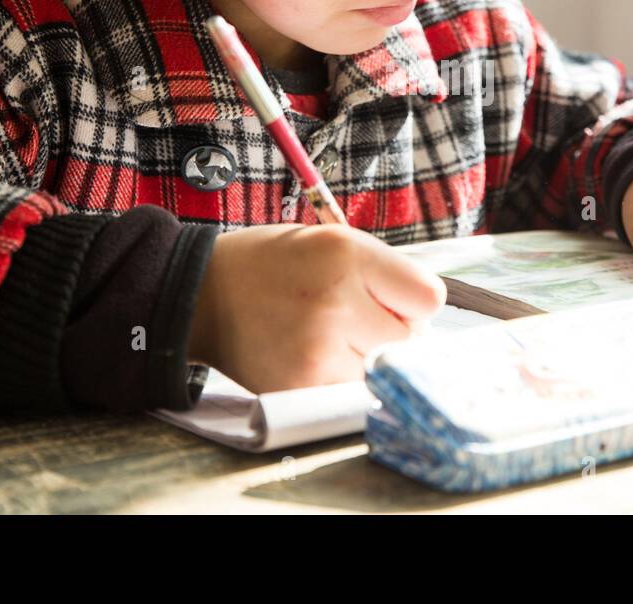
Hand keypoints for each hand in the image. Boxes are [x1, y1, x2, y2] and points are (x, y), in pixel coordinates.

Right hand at [187, 223, 445, 392]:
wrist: (204, 296)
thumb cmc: (275, 266)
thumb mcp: (331, 241)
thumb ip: (383, 273)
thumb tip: (428, 317)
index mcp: (346, 254)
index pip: (429, 298)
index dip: (413, 301)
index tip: (391, 299)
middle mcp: (336, 300)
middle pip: (411, 339)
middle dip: (392, 330)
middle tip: (355, 317)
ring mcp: (319, 349)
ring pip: (384, 369)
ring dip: (368, 358)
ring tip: (329, 335)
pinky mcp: (303, 386)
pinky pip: (354, 392)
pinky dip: (343, 379)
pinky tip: (315, 356)